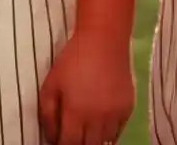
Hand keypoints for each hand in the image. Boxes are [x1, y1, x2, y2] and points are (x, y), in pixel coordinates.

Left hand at [38, 28, 134, 144]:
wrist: (104, 41)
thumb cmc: (72, 61)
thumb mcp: (50, 85)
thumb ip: (48, 115)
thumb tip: (52, 138)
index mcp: (75, 112)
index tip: (59, 141)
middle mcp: (97, 118)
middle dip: (78, 144)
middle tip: (73, 136)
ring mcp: (115, 114)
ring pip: (104, 141)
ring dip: (93, 140)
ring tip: (86, 130)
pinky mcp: (128, 108)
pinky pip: (118, 131)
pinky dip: (109, 132)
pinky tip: (100, 123)